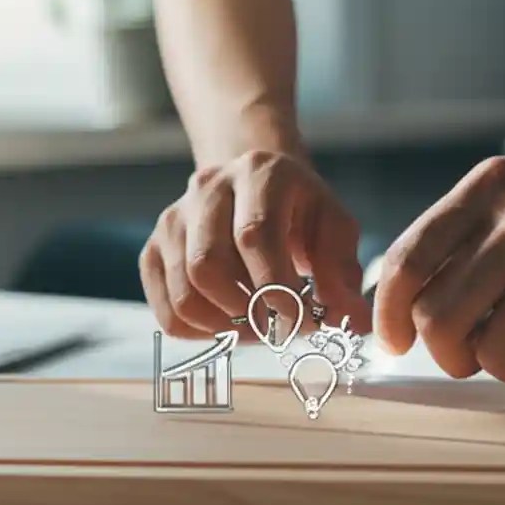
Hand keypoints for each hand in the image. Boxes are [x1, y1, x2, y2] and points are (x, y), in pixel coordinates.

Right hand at [140, 150, 371, 338]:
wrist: (253, 186)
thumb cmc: (298, 211)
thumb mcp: (333, 226)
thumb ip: (342, 269)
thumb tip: (350, 320)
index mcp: (259, 172)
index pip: (254, 235)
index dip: (276, 287)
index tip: (301, 322)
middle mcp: (207, 187)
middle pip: (207, 265)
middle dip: (246, 311)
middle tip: (278, 330)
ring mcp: (173, 217)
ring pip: (183, 290)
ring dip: (224, 325)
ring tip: (258, 330)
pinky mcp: (154, 247)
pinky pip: (165, 307)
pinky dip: (198, 331)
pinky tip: (228, 326)